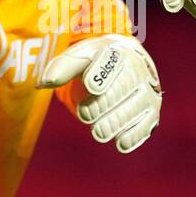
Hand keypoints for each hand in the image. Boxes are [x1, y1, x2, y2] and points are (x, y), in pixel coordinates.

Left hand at [36, 35, 161, 153]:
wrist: (129, 66)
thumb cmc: (97, 63)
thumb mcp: (80, 59)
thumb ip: (62, 68)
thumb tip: (44, 82)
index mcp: (119, 53)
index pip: (110, 62)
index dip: (101, 74)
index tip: (90, 85)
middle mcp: (138, 72)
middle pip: (123, 88)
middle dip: (104, 104)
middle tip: (85, 115)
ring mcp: (147, 94)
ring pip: (135, 108)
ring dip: (116, 122)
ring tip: (98, 133)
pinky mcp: (151, 113)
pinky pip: (146, 125)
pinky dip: (134, 135)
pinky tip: (121, 143)